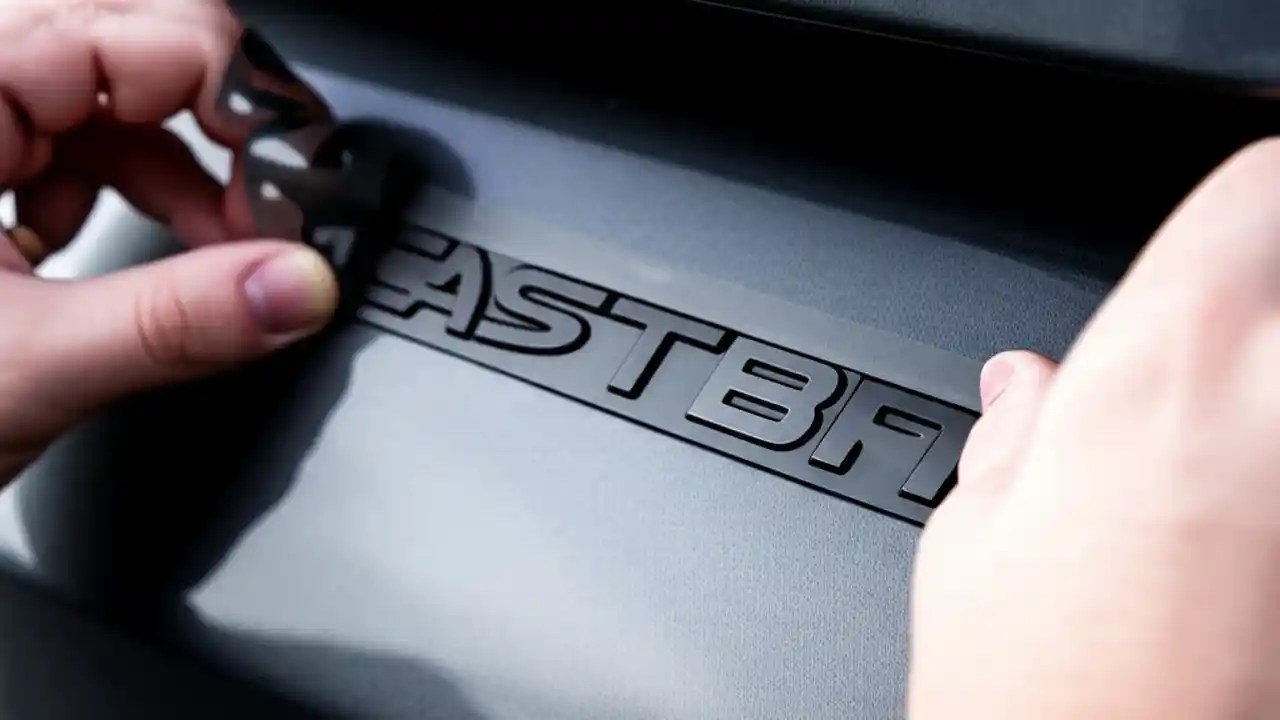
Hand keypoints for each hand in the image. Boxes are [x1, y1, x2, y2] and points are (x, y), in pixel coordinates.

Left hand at [0, 1, 336, 482]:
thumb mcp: (23, 369)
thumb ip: (178, 324)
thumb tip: (298, 287)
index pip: (143, 31)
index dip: (242, 98)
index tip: (299, 178)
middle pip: (134, 46)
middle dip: (217, 127)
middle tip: (267, 202)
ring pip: (113, 96)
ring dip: (183, 170)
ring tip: (222, 249)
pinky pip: (78, 141)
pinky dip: (130, 192)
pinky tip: (138, 248)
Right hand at [911, 139, 1279, 717]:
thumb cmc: (1033, 713)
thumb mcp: (967, 556)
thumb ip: (1011, 444)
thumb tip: (1024, 389)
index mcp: (1155, 380)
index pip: (1256, 187)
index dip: (1244, 202)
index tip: (1228, 234)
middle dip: (1263, 309)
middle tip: (1218, 376)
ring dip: (1273, 403)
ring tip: (1227, 477)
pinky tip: (1244, 551)